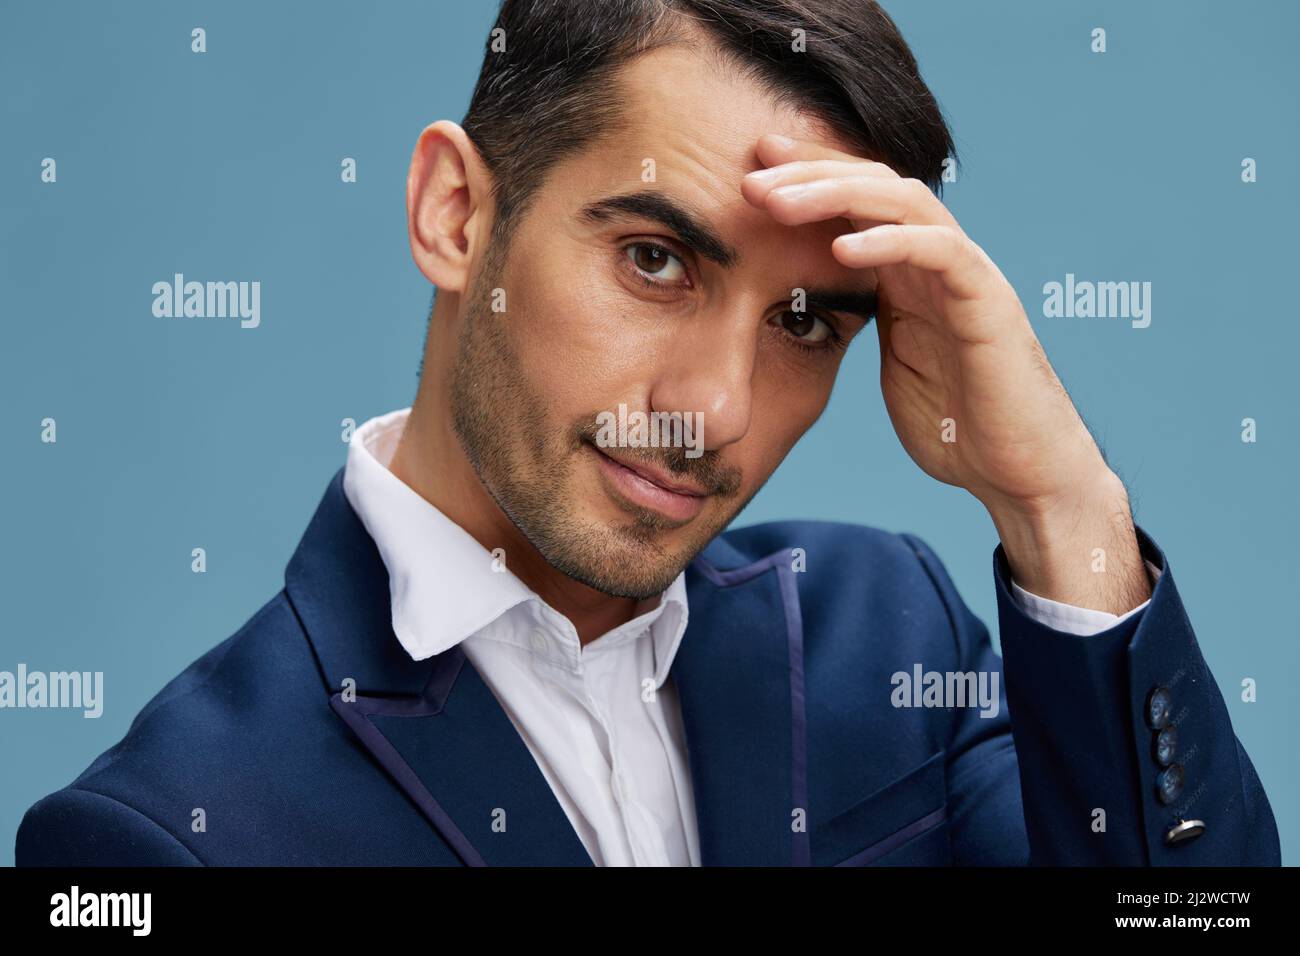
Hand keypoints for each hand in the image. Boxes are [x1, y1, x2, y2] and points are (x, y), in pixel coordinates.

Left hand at [741, 133, 1149, 614]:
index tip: (751, 169)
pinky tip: (841, 248)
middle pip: (875, 185)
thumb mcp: (893, 360)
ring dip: (837, 194)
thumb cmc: (958, 425)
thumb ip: (865, 319)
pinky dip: (890, 243)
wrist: (1018, 472)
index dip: (806, 178)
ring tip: (778, 201)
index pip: (857, 201)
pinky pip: (941, 252)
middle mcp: (938, 260)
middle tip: (751, 169)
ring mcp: (966, 275)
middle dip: (811, 171)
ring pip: (904, 202)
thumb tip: (812, 302)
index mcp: (909, 272)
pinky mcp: (988, 302)